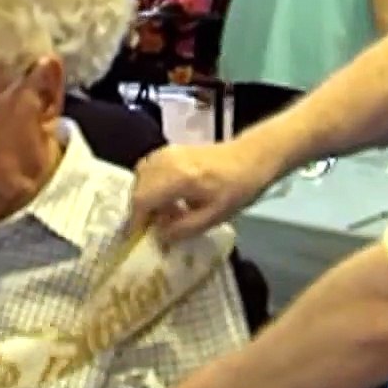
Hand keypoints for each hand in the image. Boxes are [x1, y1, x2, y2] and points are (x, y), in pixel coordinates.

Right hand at [131, 141, 284, 241]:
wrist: (251, 157)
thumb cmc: (237, 189)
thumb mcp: (214, 217)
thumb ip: (183, 228)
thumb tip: (159, 235)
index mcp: (180, 177)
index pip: (143, 200)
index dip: (136, 221)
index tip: (138, 238)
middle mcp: (168, 161)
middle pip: (138, 189)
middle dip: (141, 211)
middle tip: (155, 227)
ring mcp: (167, 152)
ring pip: (140, 178)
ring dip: (145, 198)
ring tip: (163, 213)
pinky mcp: (170, 150)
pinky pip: (148, 170)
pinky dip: (150, 186)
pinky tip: (167, 197)